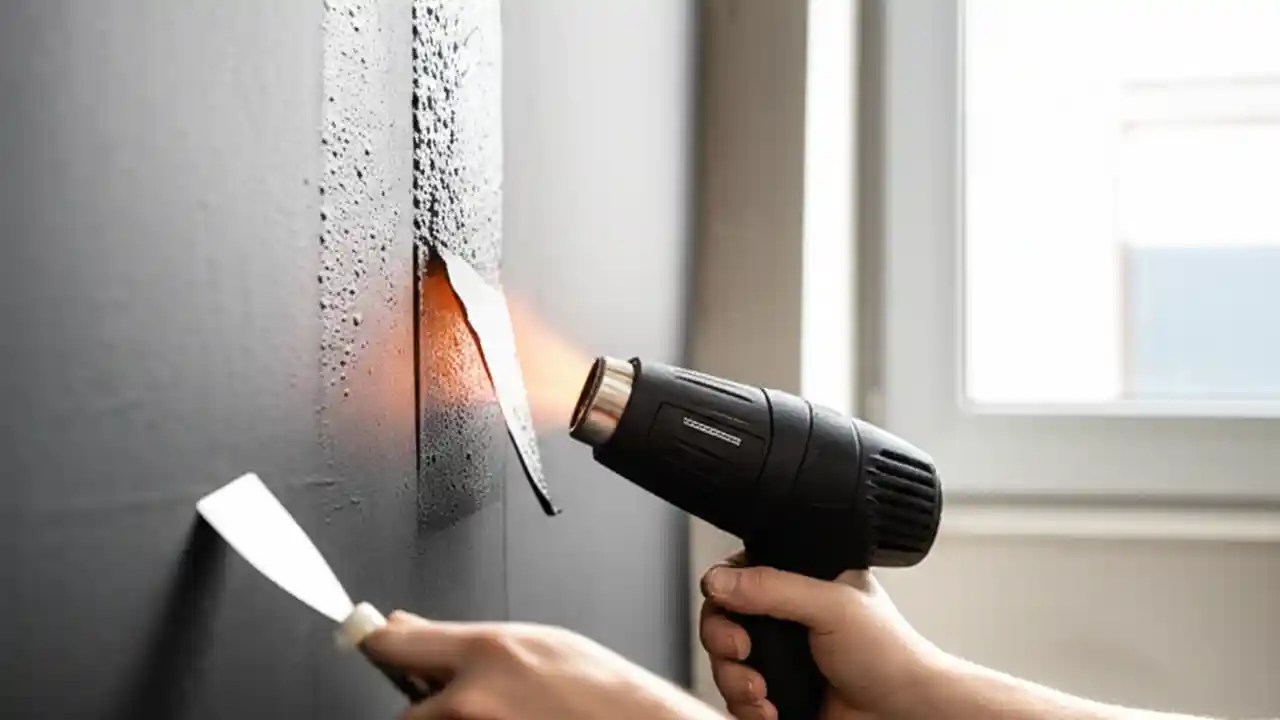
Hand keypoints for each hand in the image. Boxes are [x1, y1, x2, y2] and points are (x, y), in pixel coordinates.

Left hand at [363, 612, 724, 719]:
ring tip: (500, 714)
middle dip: (423, 703)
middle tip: (461, 699)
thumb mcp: (535, 641)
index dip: (374, 642)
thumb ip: (465, 638)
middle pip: (403, 708)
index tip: (364, 640)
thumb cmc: (599, 689)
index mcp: (484, 654)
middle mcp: (470, 702)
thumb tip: (408, 625)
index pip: (392, 645)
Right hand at [698, 552, 944, 719]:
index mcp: (798, 581)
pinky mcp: (777, 694)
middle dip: (721, 641)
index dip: (722, 592)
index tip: (727, 610)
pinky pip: (737, 698)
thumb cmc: (889, 654)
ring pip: (723, 662)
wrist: (906, 713)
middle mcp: (784, 617)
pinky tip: (769, 711)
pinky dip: (745, 707)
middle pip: (721, 620)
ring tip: (761, 695)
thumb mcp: (831, 605)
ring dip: (733, 680)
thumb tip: (716, 580)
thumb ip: (772, 587)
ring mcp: (778, 657)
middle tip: (741, 653)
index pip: (738, 574)